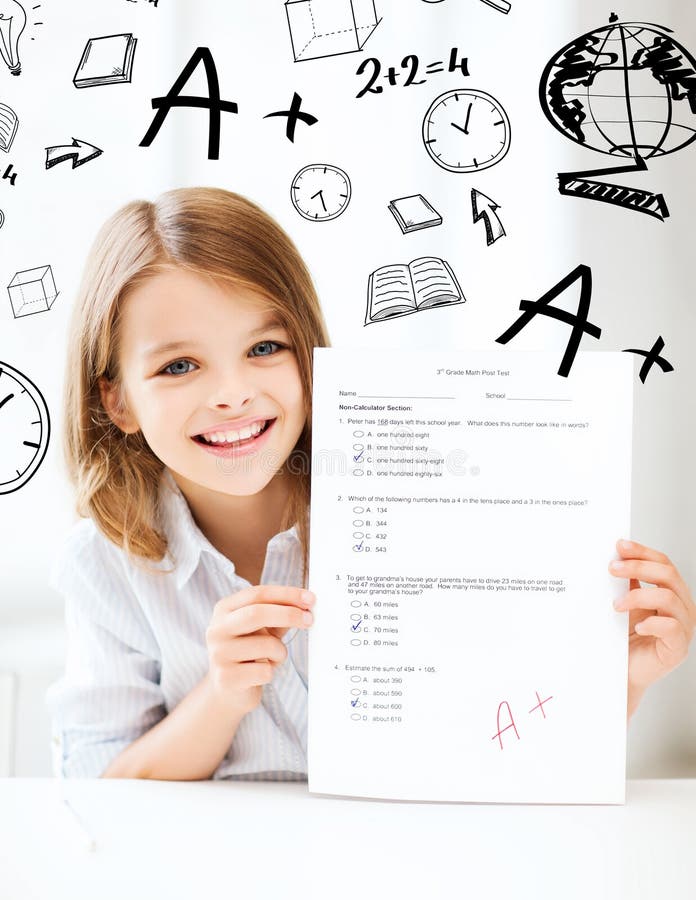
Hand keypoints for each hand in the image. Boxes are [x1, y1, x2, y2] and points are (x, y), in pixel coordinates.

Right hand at [205, 585, 315, 712]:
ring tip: (274, 658)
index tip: (309, 599)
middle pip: (257, 614)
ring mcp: (219, 654)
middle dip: (288, 614)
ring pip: (266, 645)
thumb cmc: (248, 654)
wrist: (228, 692)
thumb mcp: (262, 629)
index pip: (257, 594)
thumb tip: (304, 605)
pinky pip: (265, 671)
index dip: (286, 594)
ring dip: (280, 652)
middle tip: (309, 619)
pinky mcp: (226, 678)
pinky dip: (272, 671)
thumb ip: (279, 615)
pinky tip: (261, 674)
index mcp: (224, 610)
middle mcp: (216, 629)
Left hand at [610, 540, 695, 704]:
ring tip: (616, 605)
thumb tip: (615, 556)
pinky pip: (672, 628)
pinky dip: (652, 623)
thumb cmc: (626, 639)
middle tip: (611, 568)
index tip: (620, 545)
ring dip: (638, 596)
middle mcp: (681, 607)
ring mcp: (683, 628)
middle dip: (638, 566)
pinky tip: (637, 626)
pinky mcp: (678, 648)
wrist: (623, 673)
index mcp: (671, 592)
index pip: (663, 563)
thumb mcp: (625, 603)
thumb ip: (626, 582)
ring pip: (668, 597)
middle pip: (667, 574)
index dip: (643, 551)